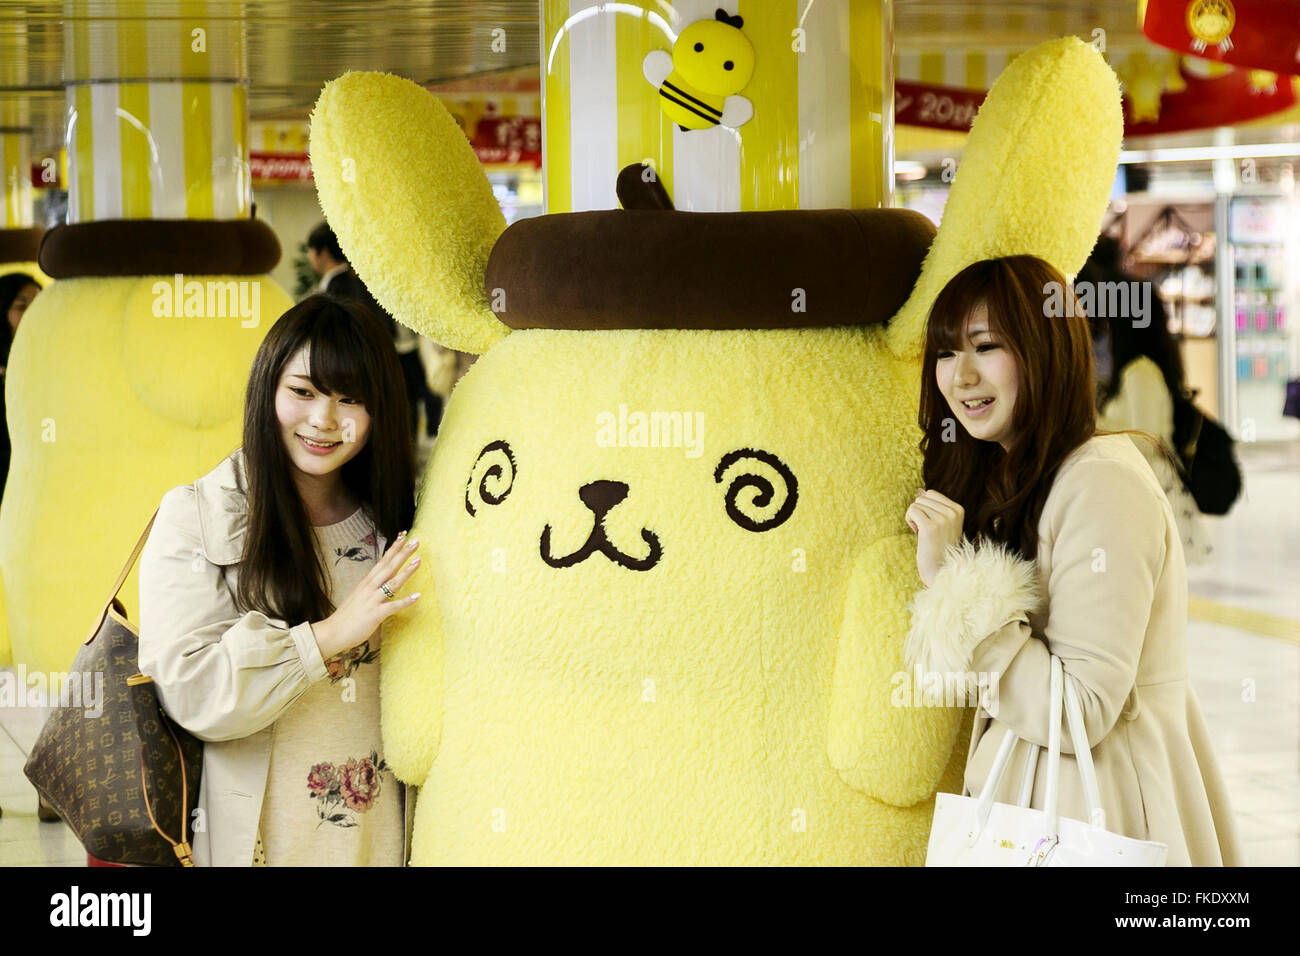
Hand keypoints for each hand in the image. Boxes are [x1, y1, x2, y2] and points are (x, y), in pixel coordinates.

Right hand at [312, 532, 421, 659]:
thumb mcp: (358, 596)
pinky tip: (417, 595)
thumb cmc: (347, 616)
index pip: (382, 562)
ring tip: (419, 560)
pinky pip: (393, 606)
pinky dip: (406, 601)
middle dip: (402, 553)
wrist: (332, 632)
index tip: (403, 536)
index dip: (393, 549)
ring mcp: (372, 600)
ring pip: (392, 583)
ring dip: (406, 571)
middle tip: (415, 540)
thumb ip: (370, 588)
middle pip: (389, 567)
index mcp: (366, 583)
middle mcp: (369, 588)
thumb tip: (381, 582)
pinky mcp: (375, 614)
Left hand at [905, 490, 964, 586]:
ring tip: (923, 533)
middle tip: (926, 530)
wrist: (941, 571)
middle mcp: (952, 513)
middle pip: (922, 498)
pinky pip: (912, 511)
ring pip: (916, 504)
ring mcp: (942, 519)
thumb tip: (919, 491)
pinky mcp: (930, 527)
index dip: (925, 507)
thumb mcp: (943, 524)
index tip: (931, 523)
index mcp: (958, 510)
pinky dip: (909, 520)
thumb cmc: (939, 547)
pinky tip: (917, 533)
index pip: (931, 494)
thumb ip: (934, 507)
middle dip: (918, 512)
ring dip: (913, 518)